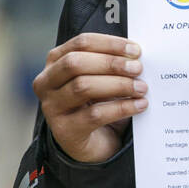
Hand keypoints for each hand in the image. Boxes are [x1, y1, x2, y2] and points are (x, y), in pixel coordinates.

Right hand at [33, 33, 146, 163]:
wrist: (92, 144)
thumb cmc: (98, 103)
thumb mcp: (101, 79)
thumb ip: (111, 64)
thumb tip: (136, 56)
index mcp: (55, 62)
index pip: (81, 43)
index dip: (109, 44)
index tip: (135, 50)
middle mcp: (46, 83)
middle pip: (76, 63)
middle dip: (111, 64)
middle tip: (138, 69)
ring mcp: (52, 107)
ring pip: (83, 87)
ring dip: (118, 85)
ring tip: (141, 88)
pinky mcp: (65, 130)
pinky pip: (94, 114)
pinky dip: (121, 107)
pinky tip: (140, 105)